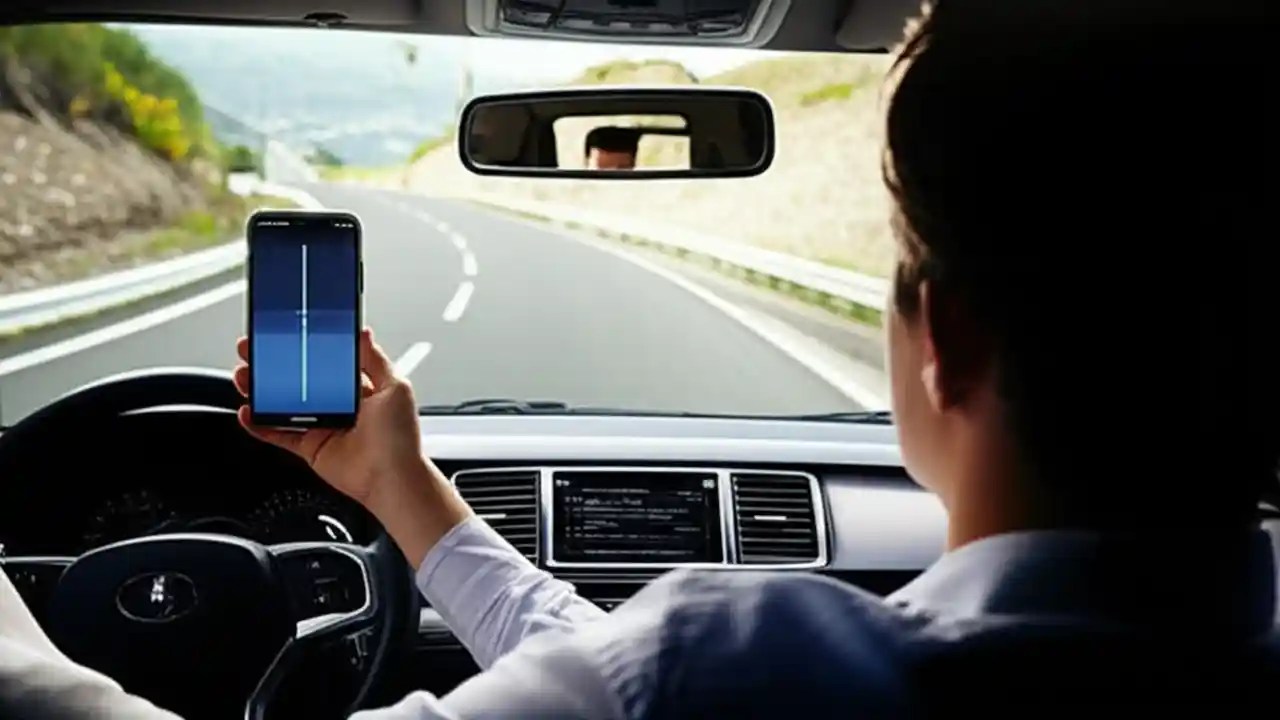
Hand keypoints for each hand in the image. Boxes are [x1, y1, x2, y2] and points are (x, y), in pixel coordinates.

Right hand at [233, 329, 470, 565]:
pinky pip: (278, 434)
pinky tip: (246, 412)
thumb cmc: (399, 437)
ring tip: (244, 377)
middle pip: (297, 380)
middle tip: (253, 351)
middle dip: (273, 365)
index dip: (303, 347)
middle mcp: (337, 405)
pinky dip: (259, 425)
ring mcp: (321, 426)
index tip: (283, 333)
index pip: (324, 361)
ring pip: (282, 405)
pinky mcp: (310, 447)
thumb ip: (374, 360)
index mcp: (357, 387)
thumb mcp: (394, 387)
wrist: (391, 478)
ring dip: (261, 391)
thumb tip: (362, 332)